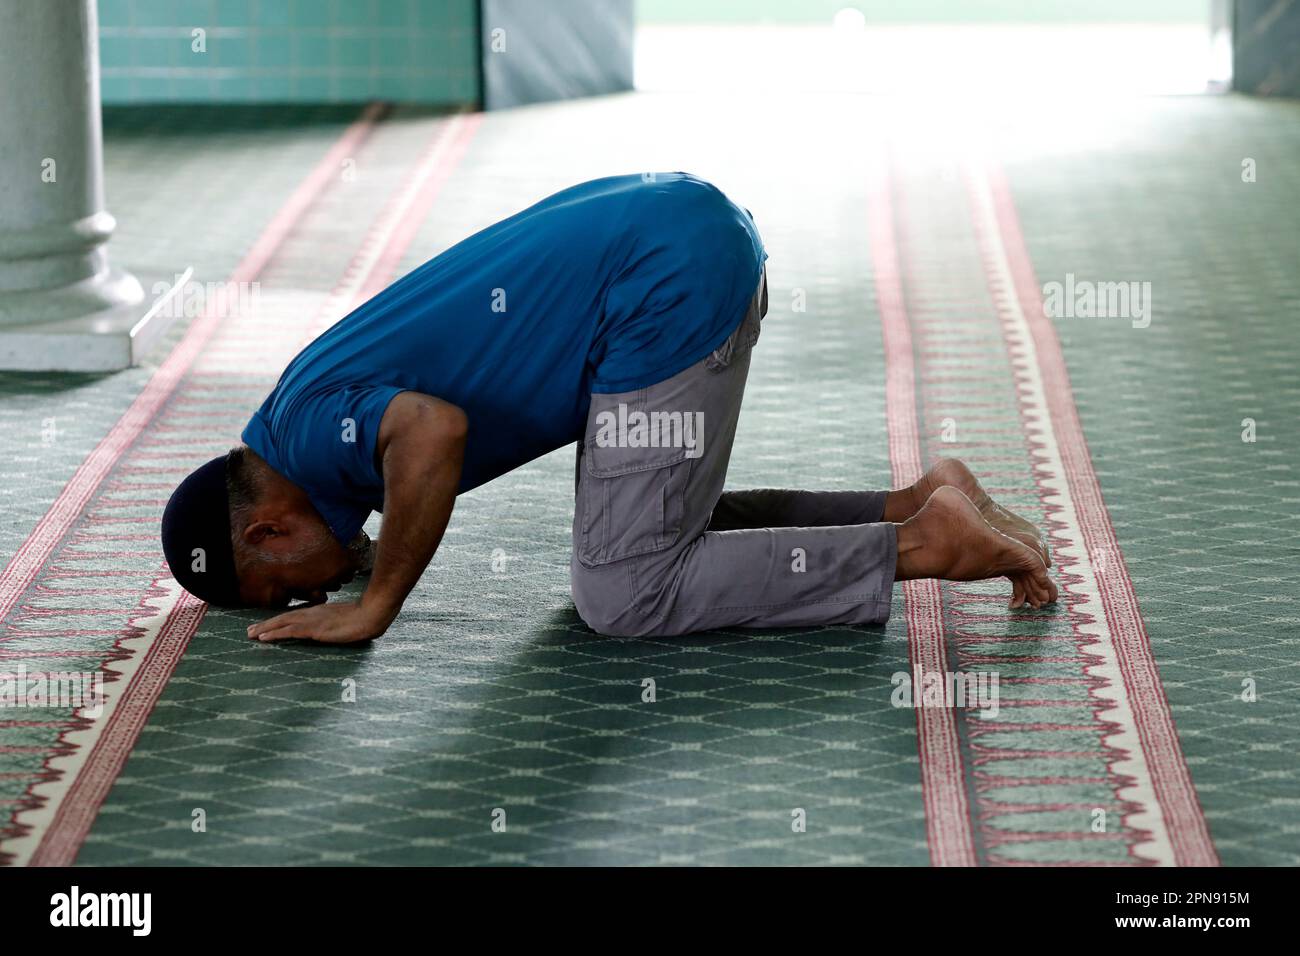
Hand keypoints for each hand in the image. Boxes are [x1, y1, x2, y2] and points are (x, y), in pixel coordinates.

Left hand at [247, 601, 390, 644]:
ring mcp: (312, 620)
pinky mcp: (313, 629)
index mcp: (320, 612)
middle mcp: (312, 613)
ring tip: (250, 634)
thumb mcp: (348, 620)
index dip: (279, 621)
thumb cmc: (365, 617)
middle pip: (284, 618)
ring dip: (264, 629)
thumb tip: (336, 627)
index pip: (294, 616)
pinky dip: (274, 633)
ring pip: (282, 623)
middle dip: (266, 624)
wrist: (372, 614)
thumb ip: (338, 622)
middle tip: (249, 631)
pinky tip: (263, 638)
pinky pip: (289, 631)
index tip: (266, 626)